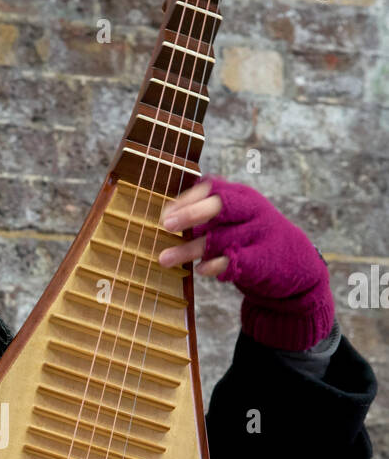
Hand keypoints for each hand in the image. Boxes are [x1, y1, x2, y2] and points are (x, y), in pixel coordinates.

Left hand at [156, 174, 334, 351]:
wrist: (294, 265)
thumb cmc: (250, 239)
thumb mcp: (235, 218)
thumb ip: (207, 214)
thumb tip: (165, 216)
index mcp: (242, 196)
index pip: (213, 188)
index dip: (186, 200)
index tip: (164, 216)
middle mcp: (252, 210)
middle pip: (221, 205)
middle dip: (191, 214)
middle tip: (166, 226)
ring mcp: (259, 234)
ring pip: (220, 238)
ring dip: (190, 249)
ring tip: (165, 259)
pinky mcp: (263, 259)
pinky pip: (234, 261)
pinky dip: (214, 266)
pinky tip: (201, 270)